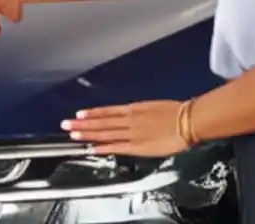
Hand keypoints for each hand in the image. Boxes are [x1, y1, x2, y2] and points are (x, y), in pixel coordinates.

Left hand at [61, 100, 190, 156]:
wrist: (188, 120)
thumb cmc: (177, 113)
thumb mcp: (154, 106)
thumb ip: (140, 112)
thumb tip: (131, 113)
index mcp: (134, 109)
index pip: (107, 111)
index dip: (92, 113)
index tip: (79, 114)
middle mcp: (129, 120)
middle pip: (101, 122)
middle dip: (82, 123)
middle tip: (65, 124)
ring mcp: (132, 133)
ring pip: (105, 133)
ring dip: (88, 134)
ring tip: (73, 134)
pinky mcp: (138, 146)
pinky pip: (116, 147)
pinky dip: (103, 147)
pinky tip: (91, 148)